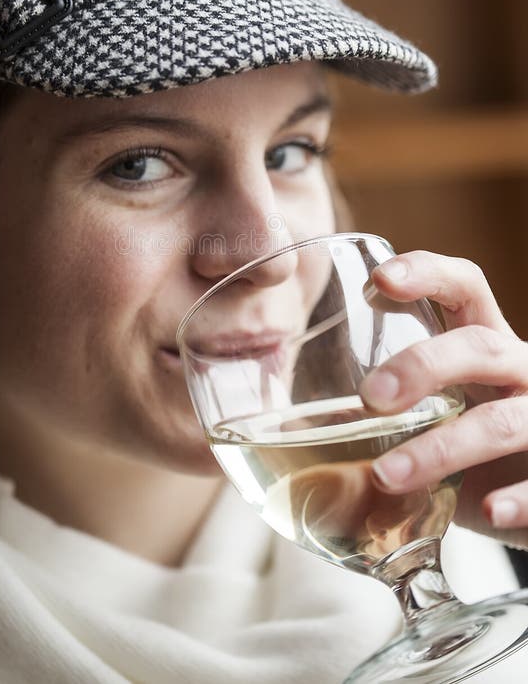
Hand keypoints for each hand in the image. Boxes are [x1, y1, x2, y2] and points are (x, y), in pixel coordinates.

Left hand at [359, 251, 527, 548]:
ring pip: (500, 421)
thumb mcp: (437, 412)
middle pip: (479, 347)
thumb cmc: (471, 448)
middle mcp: (519, 372)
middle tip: (370, 396)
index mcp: (485, 345)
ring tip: (386, 475)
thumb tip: (281, 425)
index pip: (465, 287)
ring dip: (441, 447)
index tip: (378, 280)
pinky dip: (517, 497)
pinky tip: (487, 511)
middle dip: (423, 365)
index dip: (428, 274)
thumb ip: (386, 407)